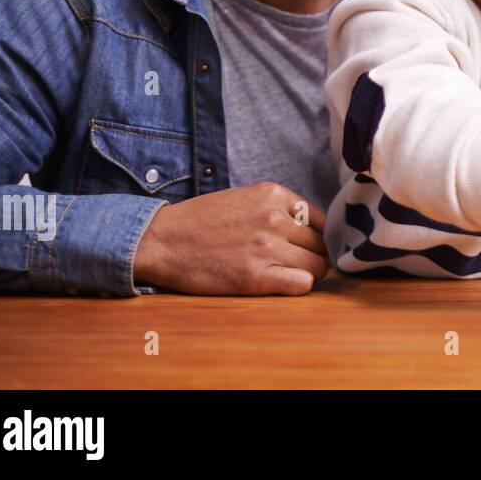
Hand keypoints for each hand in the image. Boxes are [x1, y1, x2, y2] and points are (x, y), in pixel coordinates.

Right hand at [133, 182, 329, 294]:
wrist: (160, 240)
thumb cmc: (200, 222)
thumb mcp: (244, 198)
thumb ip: (277, 208)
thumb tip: (309, 228)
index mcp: (273, 194)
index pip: (318, 219)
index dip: (312, 236)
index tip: (299, 246)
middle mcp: (275, 218)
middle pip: (319, 244)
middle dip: (311, 256)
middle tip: (291, 264)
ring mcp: (267, 247)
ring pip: (317, 265)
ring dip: (307, 272)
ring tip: (284, 275)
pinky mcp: (255, 277)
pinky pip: (302, 283)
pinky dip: (299, 286)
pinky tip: (282, 284)